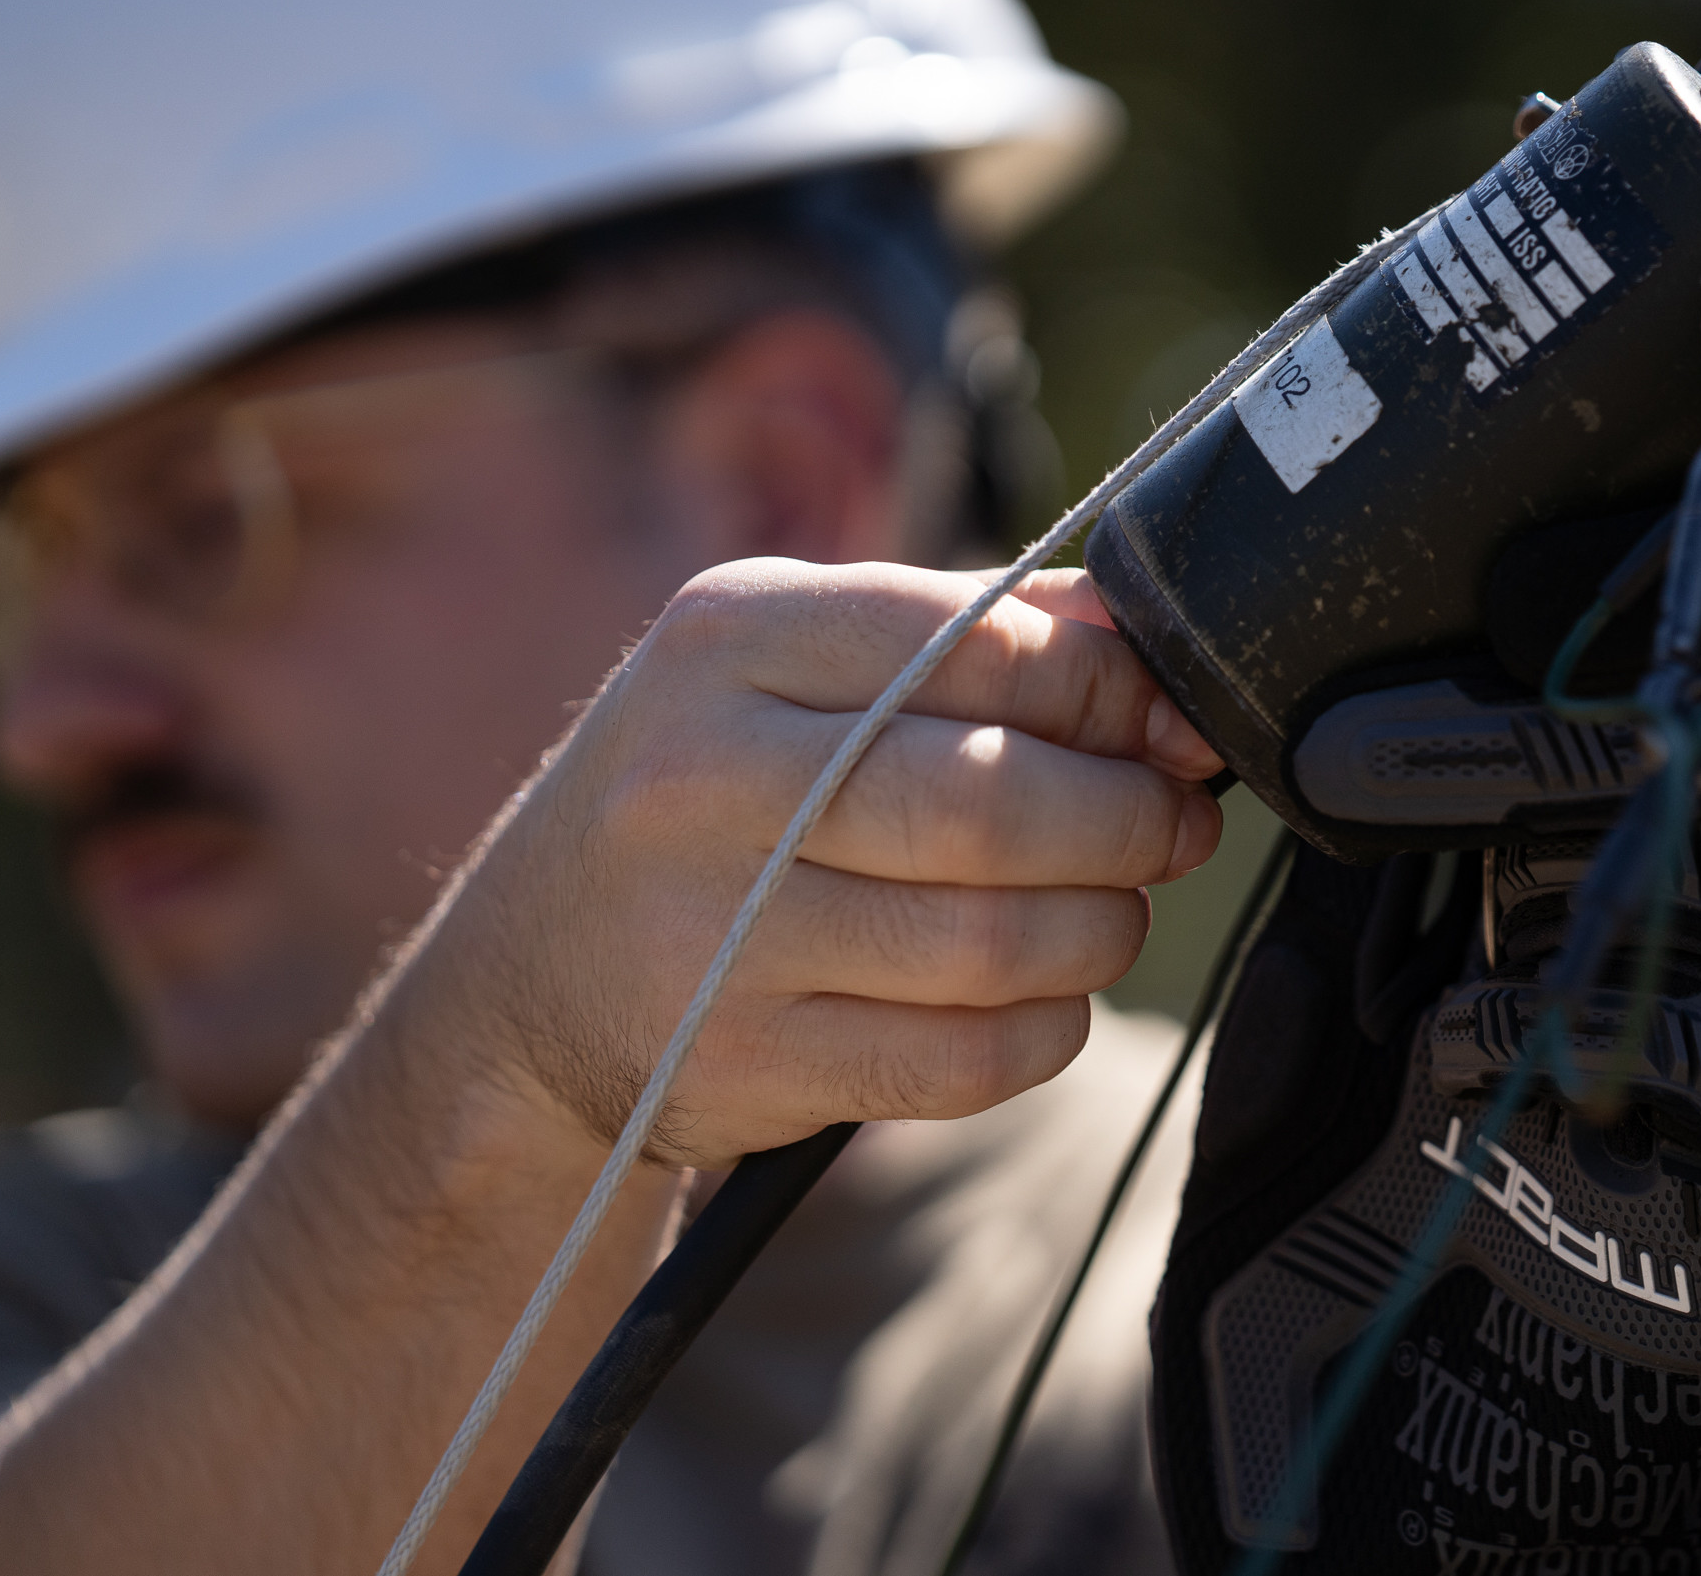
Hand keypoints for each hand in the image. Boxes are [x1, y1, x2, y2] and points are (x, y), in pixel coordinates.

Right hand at [417, 561, 1223, 1165]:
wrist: (525, 985)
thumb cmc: (700, 799)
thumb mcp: (784, 671)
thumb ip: (963, 636)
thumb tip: (1146, 646)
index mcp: (730, 639)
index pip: (976, 645)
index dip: (1114, 692)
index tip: (1174, 726)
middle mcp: (704, 776)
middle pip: (993, 799)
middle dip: (1130, 818)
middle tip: (1175, 825)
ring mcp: (715, 932)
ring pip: (994, 939)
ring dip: (1102, 928)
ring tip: (1110, 909)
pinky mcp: (744, 1064)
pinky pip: (963, 1057)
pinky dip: (1045, 1028)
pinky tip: (1043, 997)